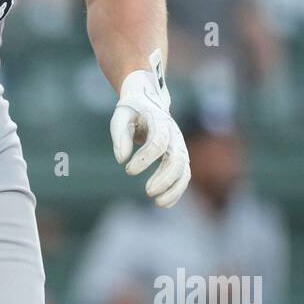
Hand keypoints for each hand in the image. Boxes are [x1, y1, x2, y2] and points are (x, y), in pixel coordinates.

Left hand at [109, 50, 189, 208]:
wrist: (149, 100)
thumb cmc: (132, 109)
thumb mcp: (121, 115)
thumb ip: (120, 134)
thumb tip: (121, 159)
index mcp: (160, 121)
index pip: (158, 142)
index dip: (145, 159)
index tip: (127, 170)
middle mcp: (174, 135)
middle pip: (176, 159)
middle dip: (164, 178)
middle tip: (147, 191)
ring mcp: (179, 146)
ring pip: (183, 170)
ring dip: (174, 189)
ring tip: (158, 203)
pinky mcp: (179, 156)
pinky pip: (183, 175)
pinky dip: (177, 190)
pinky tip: (164, 203)